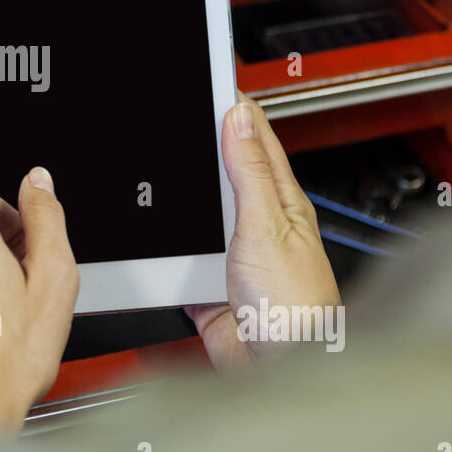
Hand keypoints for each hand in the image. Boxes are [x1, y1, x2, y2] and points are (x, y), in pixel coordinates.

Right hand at [186, 92, 339, 368]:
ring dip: (181, 206)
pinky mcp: (209, 288)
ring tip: (159, 174)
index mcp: (280, 202)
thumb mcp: (266, 224)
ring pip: (198, 218)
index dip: (234, 110)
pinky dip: (165, 253)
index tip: (213, 81)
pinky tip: (154, 242)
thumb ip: (249, 171)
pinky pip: (179, 261)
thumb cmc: (297, 306)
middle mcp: (258, 227)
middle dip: (199, 150)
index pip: (256, 141)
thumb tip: (238, 117)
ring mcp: (233, 257)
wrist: (279, 370)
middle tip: (176, 118)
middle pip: (222, 176)